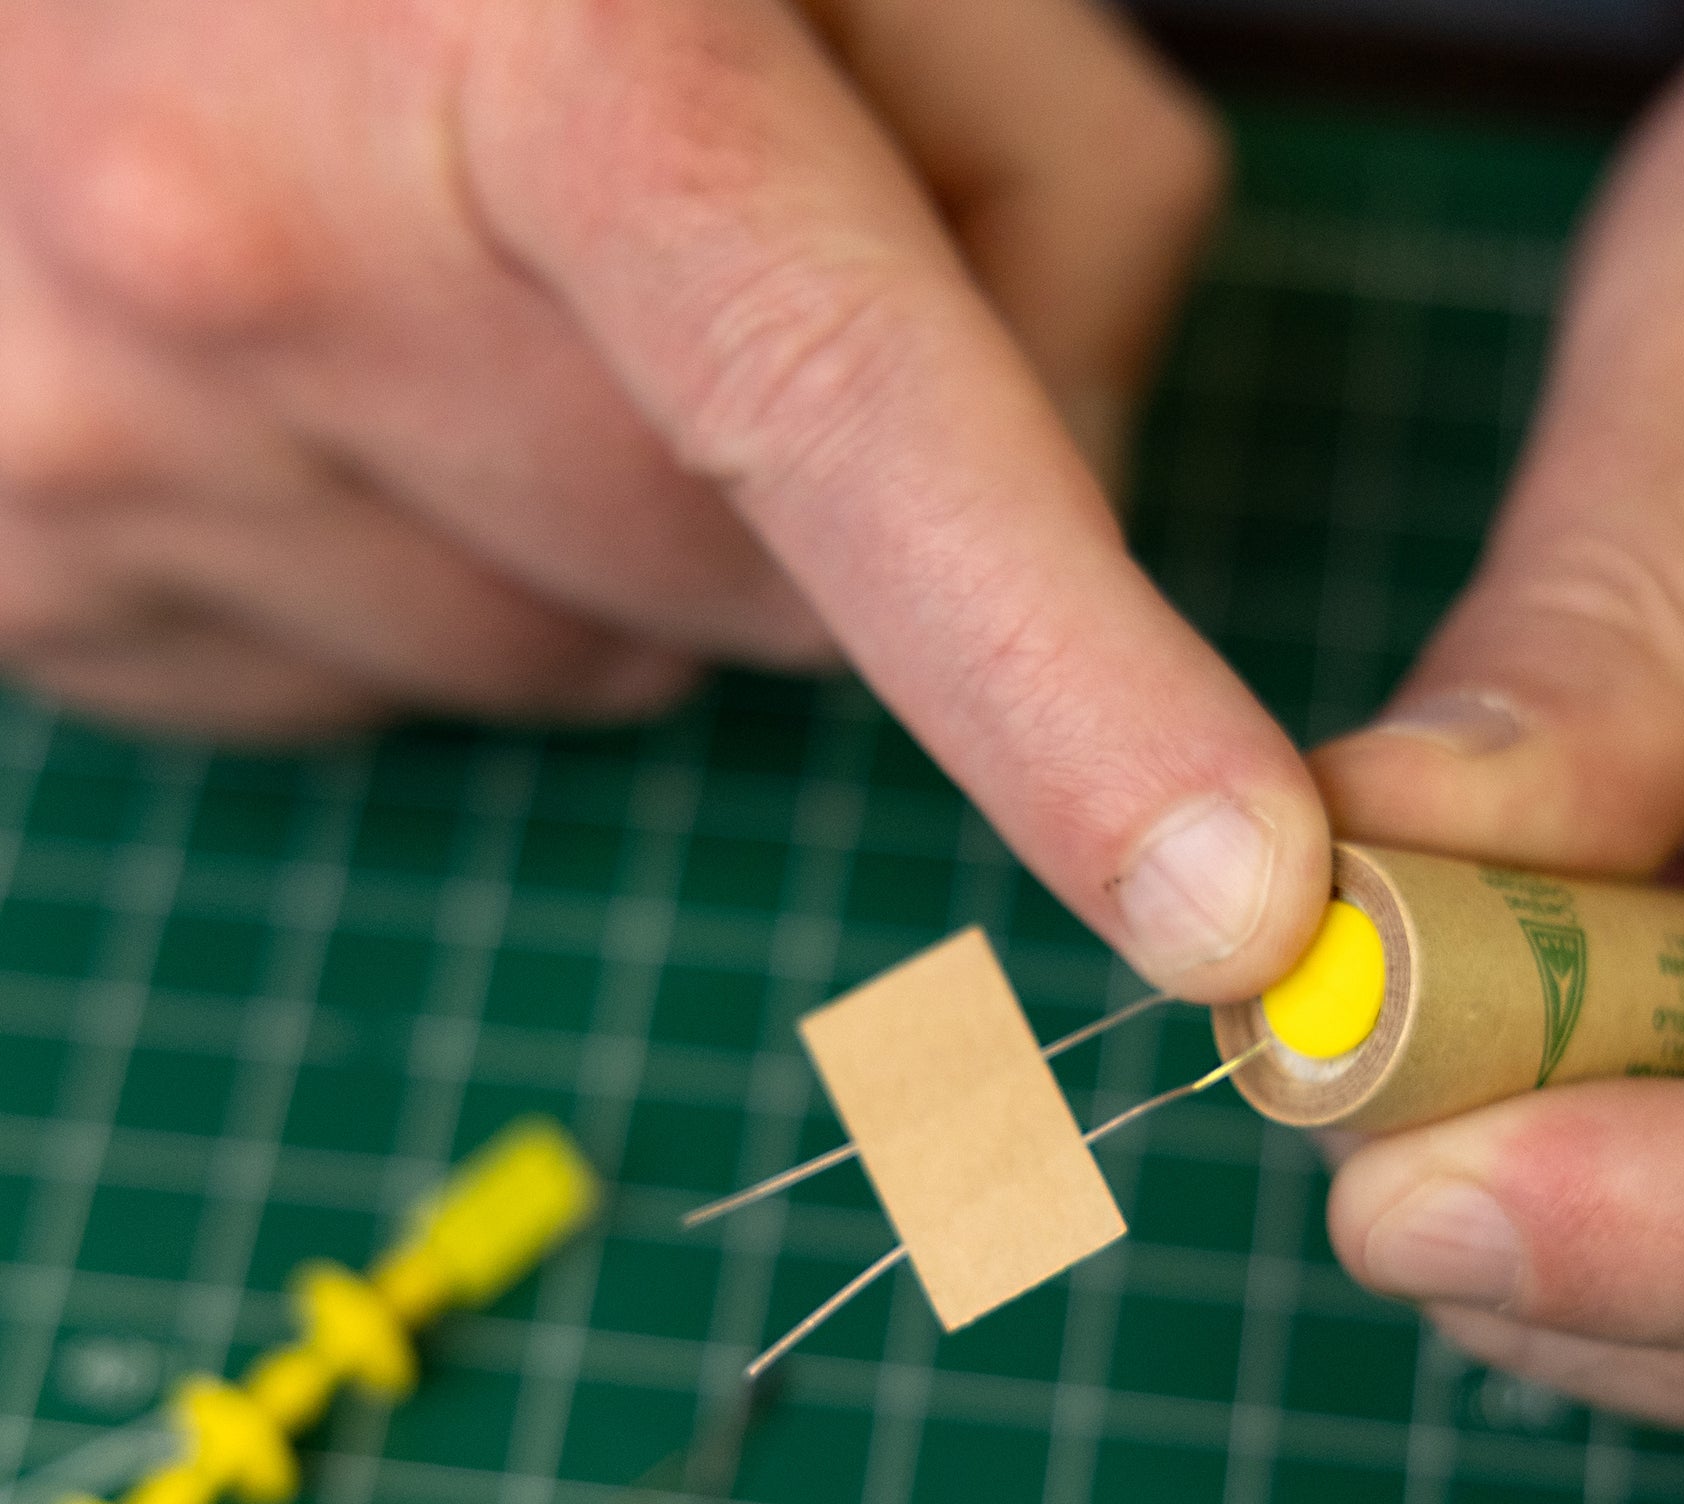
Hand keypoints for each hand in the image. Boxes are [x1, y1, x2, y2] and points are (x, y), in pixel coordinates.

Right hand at [0, 0, 1329, 997]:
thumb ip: (1048, 187)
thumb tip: (1082, 497)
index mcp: (518, 44)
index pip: (855, 420)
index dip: (1072, 690)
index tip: (1234, 909)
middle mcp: (263, 269)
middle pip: (754, 603)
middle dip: (799, 493)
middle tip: (657, 250)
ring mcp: (108, 456)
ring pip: (581, 666)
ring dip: (607, 531)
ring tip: (453, 269)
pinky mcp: (30, 581)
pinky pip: (393, 682)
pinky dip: (439, 565)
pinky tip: (331, 369)